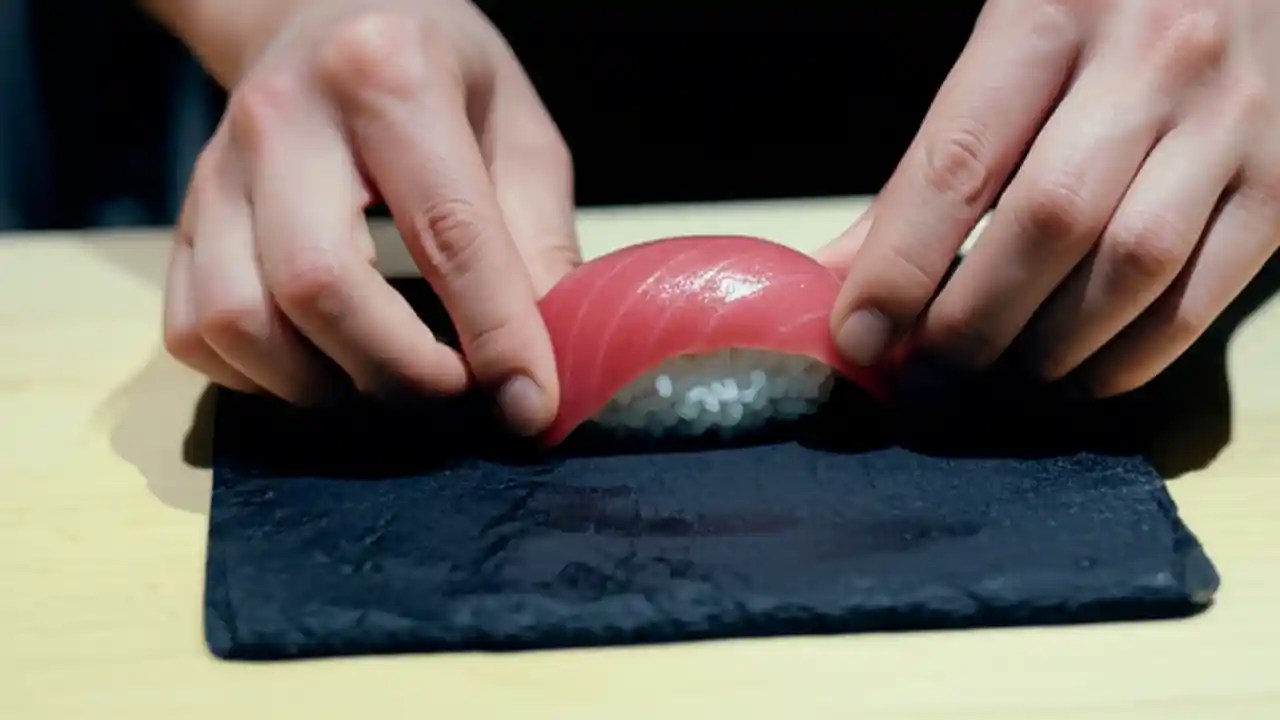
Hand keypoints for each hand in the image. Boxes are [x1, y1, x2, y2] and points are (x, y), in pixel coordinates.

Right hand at [160, 0, 578, 434]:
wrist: (322, 13)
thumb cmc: (438, 74)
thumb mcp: (516, 128)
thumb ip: (536, 240)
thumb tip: (544, 367)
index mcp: (389, 76)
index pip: (447, 233)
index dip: (494, 335)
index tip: (528, 405)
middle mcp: (286, 117)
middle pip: (320, 284)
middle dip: (399, 371)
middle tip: (455, 393)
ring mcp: (217, 167)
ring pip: (241, 320)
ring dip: (324, 386)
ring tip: (389, 380)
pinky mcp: (182, 213)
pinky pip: (196, 332)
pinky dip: (261, 378)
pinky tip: (321, 363)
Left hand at [820, 0, 1279, 395]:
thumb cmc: (1106, 2)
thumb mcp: (1011, 37)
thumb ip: (935, 157)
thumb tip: (844, 278)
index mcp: (1053, 10)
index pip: (959, 162)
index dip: (900, 267)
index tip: (860, 338)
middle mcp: (1153, 57)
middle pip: (1047, 222)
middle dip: (971, 322)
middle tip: (926, 374)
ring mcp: (1233, 116)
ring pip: (1130, 268)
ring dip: (1049, 348)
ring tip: (999, 375)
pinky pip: (1202, 296)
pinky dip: (1131, 355)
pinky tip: (1081, 372)